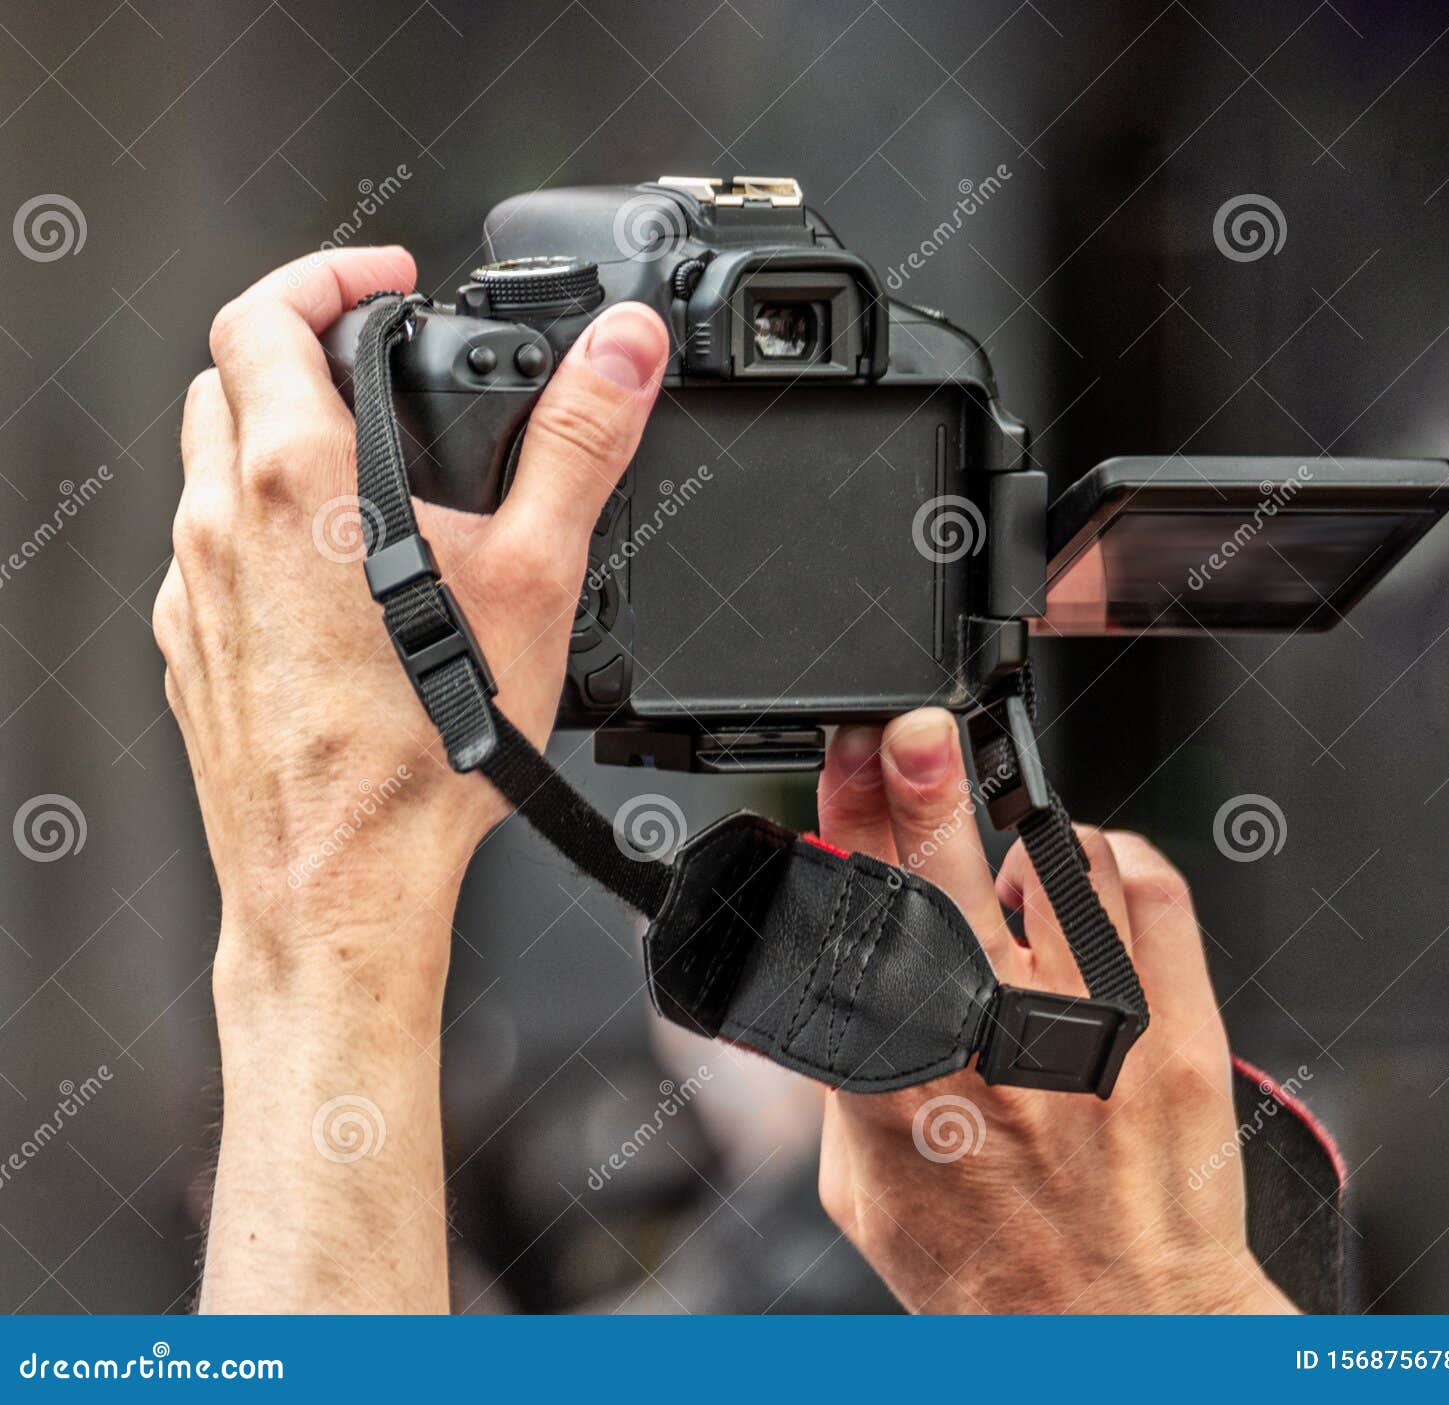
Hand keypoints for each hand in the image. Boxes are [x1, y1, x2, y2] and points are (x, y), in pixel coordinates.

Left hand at [155, 246, 667, 988]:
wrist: (341, 880)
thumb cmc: (423, 750)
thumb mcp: (535, 575)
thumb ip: (578, 444)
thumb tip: (621, 352)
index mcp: (297, 479)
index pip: (264, 311)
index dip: (329, 273)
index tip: (386, 283)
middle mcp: (222, 523)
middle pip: (226, 377)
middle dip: (296, 347)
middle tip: (374, 364)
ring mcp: (191, 590)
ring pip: (209, 466)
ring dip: (275, 438)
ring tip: (366, 474)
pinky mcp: (190, 650)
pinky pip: (208, 554)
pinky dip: (259, 531)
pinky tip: (332, 586)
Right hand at [814, 709, 1294, 1314]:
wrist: (1117, 1330)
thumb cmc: (990, 1274)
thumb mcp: (862, 1190)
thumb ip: (839, 1075)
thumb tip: (827, 986)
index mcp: (904, 1076)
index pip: (862, 907)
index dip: (848, 811)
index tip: (846, 755)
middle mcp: (998, 1039)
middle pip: (951, 867)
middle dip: (922, 777)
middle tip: (912, 728)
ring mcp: (1096, 1028)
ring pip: (1063, 862)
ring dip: (1019, 817)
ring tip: (998, 823)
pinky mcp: (1174, 1030)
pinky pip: (1152, 895)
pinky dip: (1113, 853)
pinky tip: (1085, 861)